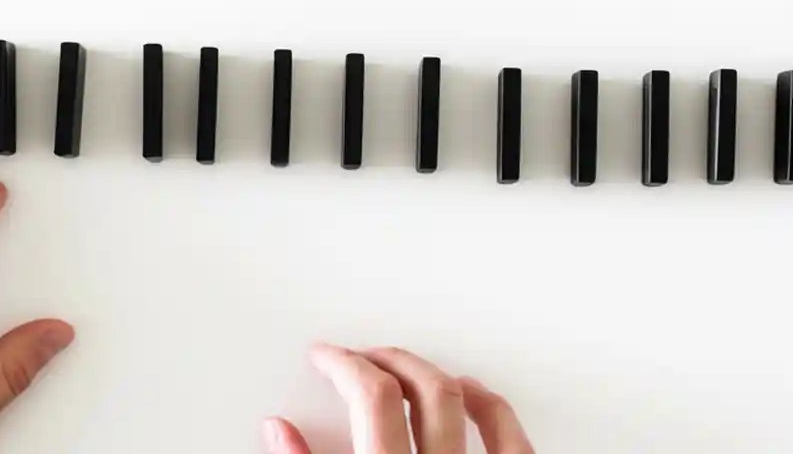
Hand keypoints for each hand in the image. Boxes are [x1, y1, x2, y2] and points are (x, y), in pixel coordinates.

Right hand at [264, 343, 532, 453]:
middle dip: (387, 359)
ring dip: (434, 374)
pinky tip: (474, 394)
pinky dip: (491, 406)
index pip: (371, 396)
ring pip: (468, 402)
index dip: (343, 364)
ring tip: (408, 366)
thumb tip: (279, 432)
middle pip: (422, 387)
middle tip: (361, 356)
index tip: (326, 356)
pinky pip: (513, 437)